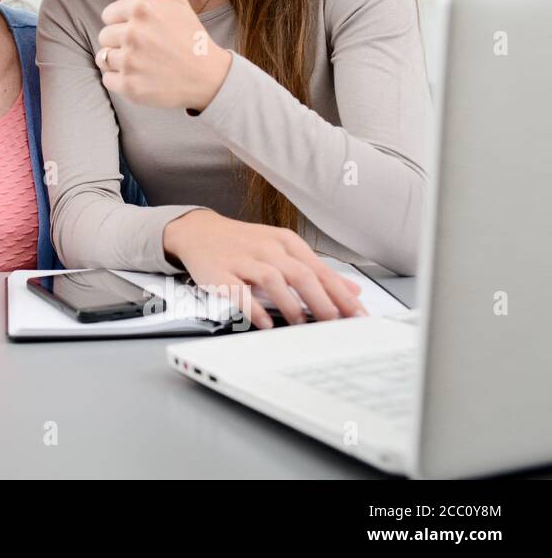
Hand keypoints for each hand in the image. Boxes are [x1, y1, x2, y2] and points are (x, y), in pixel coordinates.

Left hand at [95, 0, 231, 110]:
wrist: (208, 77)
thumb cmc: (189, 36)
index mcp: (141, 8)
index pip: (108, 15)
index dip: (125, 23)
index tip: (147, 30)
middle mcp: (134, 33)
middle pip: (104, 36)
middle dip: (121, 42)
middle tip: (148, 48)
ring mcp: (131, 61)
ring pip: (104, 57)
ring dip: (120, 61)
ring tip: (145, 62)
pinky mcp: (129, 86)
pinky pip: (108, 79)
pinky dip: (121, 81)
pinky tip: (143, 77)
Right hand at [164, 209, 367, 328]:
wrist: (198, 231)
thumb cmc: (244, 244)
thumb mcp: (282, 249)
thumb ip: (316, 270)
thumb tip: (352, 290)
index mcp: (286, 242)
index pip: (321, 270)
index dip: (342, 294)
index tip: (358, 316)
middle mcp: (267, 248)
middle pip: (301, 274)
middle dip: (322, 301)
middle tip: (336, 324)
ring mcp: (243, 259)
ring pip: (273, 280)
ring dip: (290, 305)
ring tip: (302, 325)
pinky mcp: (220, 272)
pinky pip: (238, 291)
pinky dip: (253, 308)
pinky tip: (265, 323)